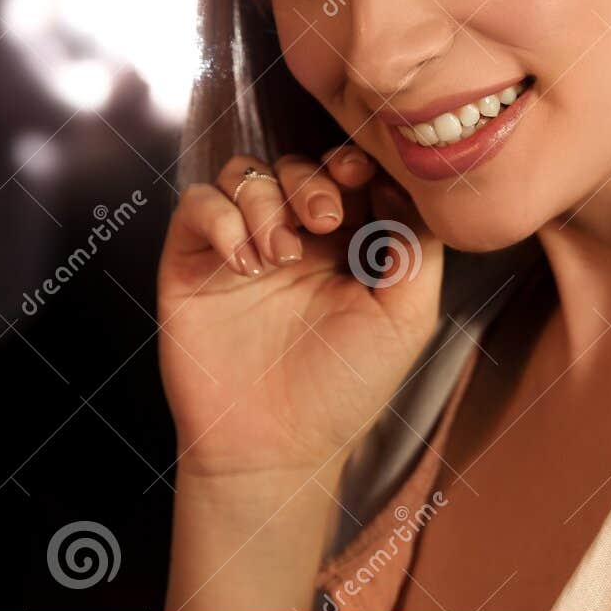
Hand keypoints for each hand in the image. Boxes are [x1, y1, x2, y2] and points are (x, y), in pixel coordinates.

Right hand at [156, 146, 444, 481]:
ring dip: (266, 199)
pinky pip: (197, 204)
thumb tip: (403, 185)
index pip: (346, 173)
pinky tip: (245, 262)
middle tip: (323, 220)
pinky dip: (221, 218)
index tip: (359, 174)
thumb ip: (416, 249)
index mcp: (346, 243)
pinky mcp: (194, 262)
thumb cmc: (345, 390)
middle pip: (294, 164)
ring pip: (244, 174)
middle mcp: (293, 237)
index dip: (352, 161)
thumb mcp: (405, 318)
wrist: (275, 448)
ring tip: (281, 255)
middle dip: (311, 178)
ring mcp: (241, 246)